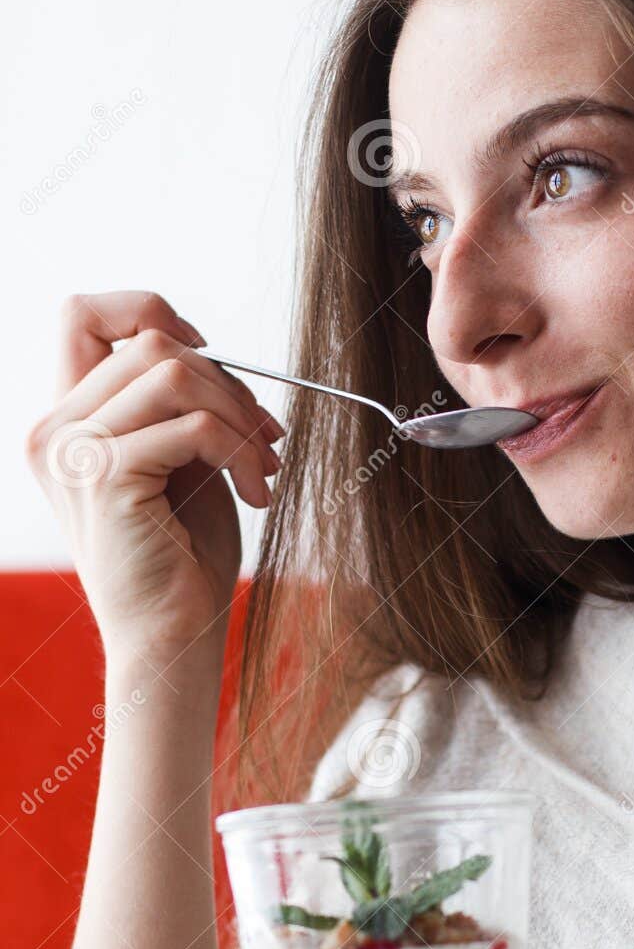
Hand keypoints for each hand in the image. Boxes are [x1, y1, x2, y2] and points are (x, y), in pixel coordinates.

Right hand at [25, 291, 283, 665]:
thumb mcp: (177, 459)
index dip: (150, 312)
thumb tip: (208, 349)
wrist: (172, 636)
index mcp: (65, 420)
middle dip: (227, 381)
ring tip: (262, 465)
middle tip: (264, 435)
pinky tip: (256, 493)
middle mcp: (54, 430)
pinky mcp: (105, 480)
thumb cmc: (181, 554)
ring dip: (239, 415)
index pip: (83, 313)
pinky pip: (193, 427)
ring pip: (174, 373)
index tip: (209, 355)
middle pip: (148, 341)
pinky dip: (240, 453)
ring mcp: (73, 454)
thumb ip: (174, 402)